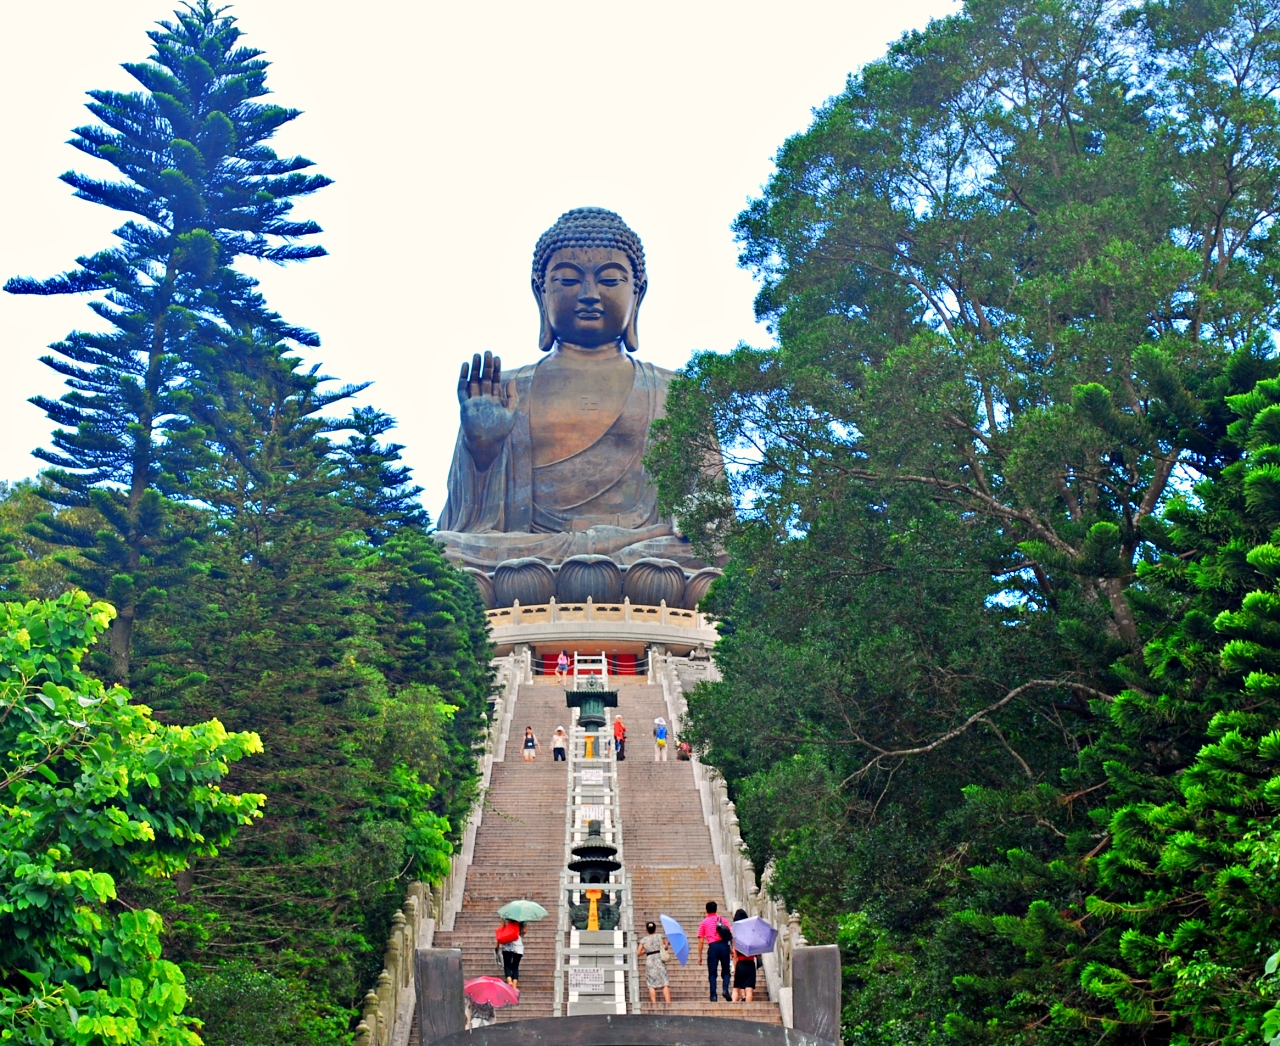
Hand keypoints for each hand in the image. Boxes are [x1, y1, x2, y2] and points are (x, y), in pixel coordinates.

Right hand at [458, 351, 518, 470]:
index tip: (498, 358)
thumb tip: (511, 380)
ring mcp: (473, 401)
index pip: (494, 381)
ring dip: (474, 368)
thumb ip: (512, 397)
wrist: (486, 444)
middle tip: (487, 352)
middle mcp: (483, 399)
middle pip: (483, 378)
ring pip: (473, 381)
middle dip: (485, 366)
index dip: (496, 369)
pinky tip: (465, 366)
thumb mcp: (511, 413)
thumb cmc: (500, 432)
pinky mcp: (464, 405)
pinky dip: (463, 377)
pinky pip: (462, 389)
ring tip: (476, 355)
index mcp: (494, 400)